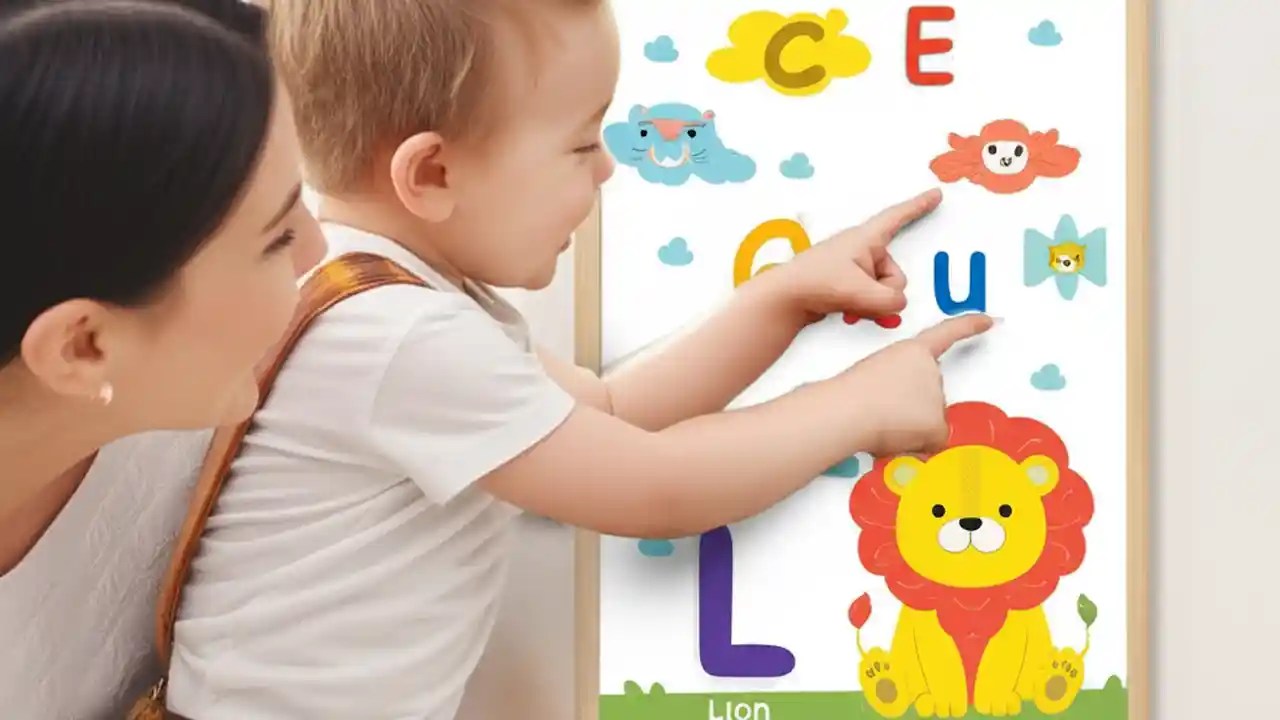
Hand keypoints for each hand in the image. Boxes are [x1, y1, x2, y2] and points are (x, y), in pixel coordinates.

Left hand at [754, 188, 942, 322]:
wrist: (782, 299)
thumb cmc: (815, 284)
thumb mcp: (861, 293)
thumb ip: (890, 300)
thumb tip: (896, 305)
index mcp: (865, 239)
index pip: (897, 217)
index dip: (918, 206)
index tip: (935, 194)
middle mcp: (861, 250)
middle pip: (895, 275)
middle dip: (883, 294)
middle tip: (857, 297)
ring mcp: (853, 269)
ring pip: (882, 292)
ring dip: (870, 305)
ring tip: (847, 307)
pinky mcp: (845, 285)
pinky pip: (869, 299)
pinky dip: (862, 309)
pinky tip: (847, 315)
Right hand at [842, 313, 992, 456]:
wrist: (847, 411)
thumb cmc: (851, 395)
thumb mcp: (877, 376)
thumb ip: (901, 385)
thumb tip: (912, 418)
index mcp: (913, 352)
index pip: (946, 334)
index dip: (968, 326)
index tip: (988, 320)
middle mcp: (931, 370)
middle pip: (930, 395)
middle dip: (911, 407)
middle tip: (882, 408)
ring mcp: (937, 397)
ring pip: (928, 421)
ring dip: (909, 427)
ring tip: (881, 421)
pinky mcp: (937, 424)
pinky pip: (931, 441)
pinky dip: (915, 445)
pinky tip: (894, 438)